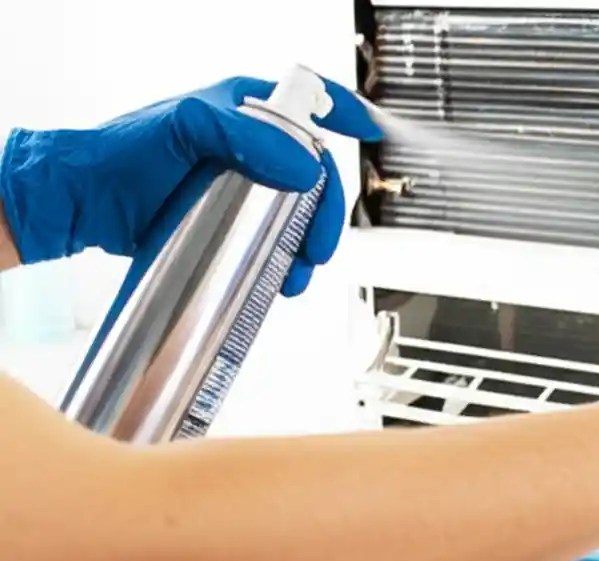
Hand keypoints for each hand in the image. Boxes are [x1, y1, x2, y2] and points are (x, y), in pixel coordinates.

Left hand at [0, 74, 382, 295]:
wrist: (84, 205)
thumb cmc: (124, 155)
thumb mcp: (187, 127)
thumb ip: (248, 137)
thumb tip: (308, 169)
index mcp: (247, 110)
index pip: (309, 100)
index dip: (346, 113)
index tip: (372, 132)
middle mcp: (252, 146)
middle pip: (316, 175)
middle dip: (327, 213)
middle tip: (318, 244)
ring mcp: (244, 187)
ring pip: (300, 215)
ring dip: (308, 247)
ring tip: (297, 273)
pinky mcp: (231, 223)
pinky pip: (273, 240)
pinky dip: (286, 263)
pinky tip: (282, 279)